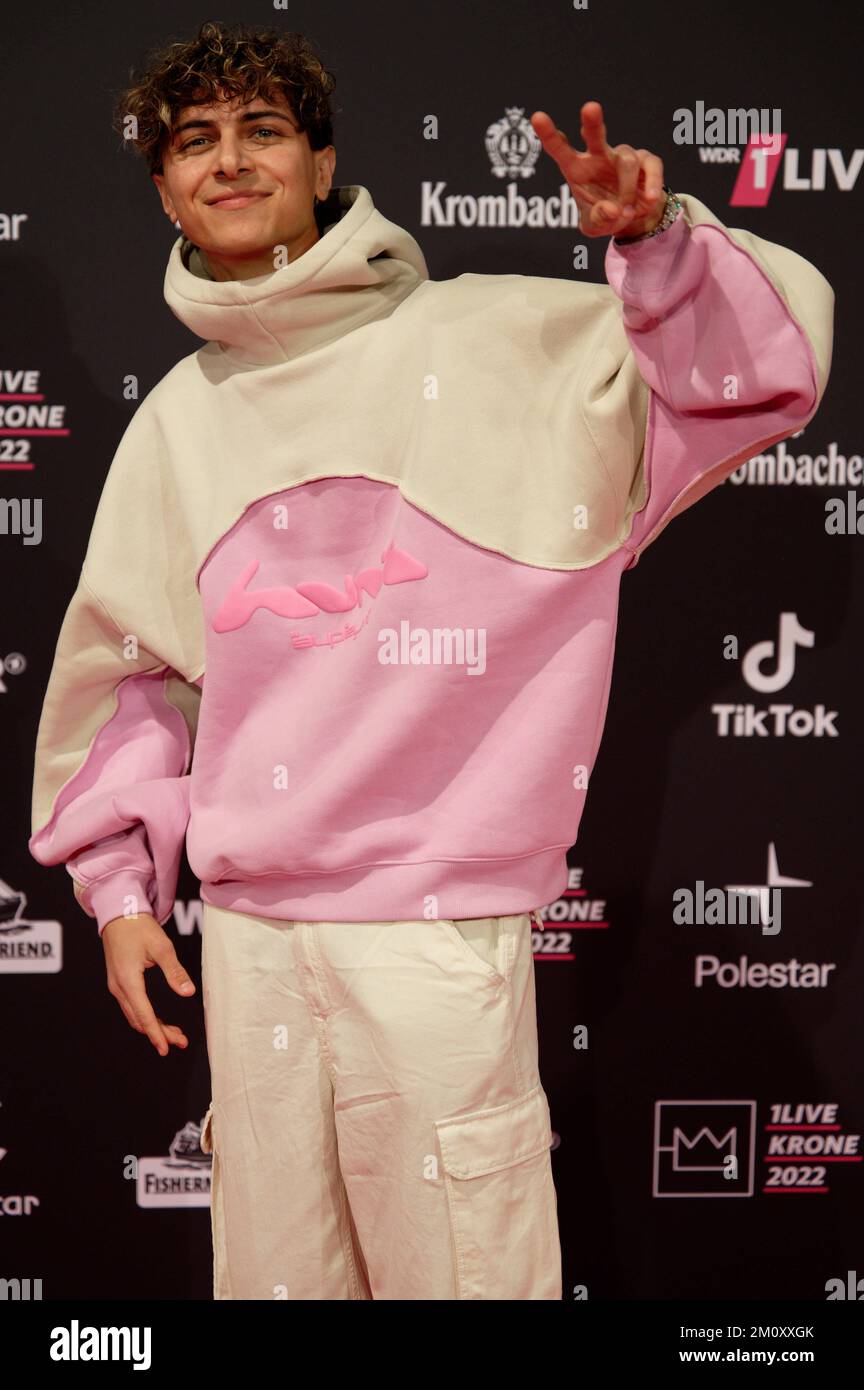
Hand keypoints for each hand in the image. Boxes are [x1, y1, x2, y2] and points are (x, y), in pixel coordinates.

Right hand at [102, 913, 195, 1056]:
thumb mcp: (162, 947)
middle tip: (180, 1042)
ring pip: (134, 1014)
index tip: (166, 1049)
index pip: (144, 1015)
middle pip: (139, 1019)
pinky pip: (132, 1006)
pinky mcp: (119, 981)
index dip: (156, 1034)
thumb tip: (188, 992)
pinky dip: (145, 1016)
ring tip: (174, 1034)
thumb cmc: (140, 928)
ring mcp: (116, 985)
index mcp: (128, 981)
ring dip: (153, 1026)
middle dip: (159, 1033)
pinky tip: (159, 1020)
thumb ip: (175, 972)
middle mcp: (119, 987)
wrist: (119, 913)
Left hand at [530, 101, 665, 238]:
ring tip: (626, 213)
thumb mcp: (595, 227)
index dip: (549, 134)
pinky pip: (650, 167)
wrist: (635, 218)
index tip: (537, 117)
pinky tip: (649, 201)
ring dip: (627, 191)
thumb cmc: (606, 217)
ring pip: (627, 162)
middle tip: (591, 108)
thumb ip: (597, 220)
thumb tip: (611, 209)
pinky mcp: (647, 160)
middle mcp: (598, 156)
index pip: (560, 148)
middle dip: (592, 122)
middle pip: (594, 135)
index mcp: (577, 168)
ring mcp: (623, 155)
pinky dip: (652, 185)